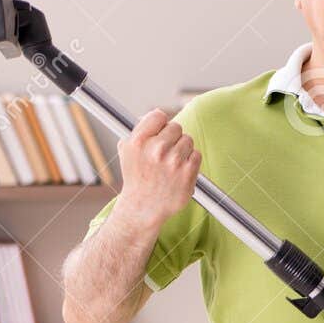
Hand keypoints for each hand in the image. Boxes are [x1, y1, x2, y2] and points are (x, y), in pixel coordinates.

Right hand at [116, 109, 199, 228]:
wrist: (143, 208)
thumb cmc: (137, 178)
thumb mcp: (127, 152)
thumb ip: (140, 131)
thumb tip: (157, 114)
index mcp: (138, 142)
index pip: (159, 116)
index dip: (161, 124)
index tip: (160, 132)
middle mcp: (156, 150)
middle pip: (176, 127)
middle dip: (172, 138)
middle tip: (165, 153)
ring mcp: (173, 162)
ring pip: (187, 140)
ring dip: (182, 150)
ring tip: (171, 164)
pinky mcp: (188, 173)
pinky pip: (196, 154)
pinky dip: (190, 162)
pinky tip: (179, 171)